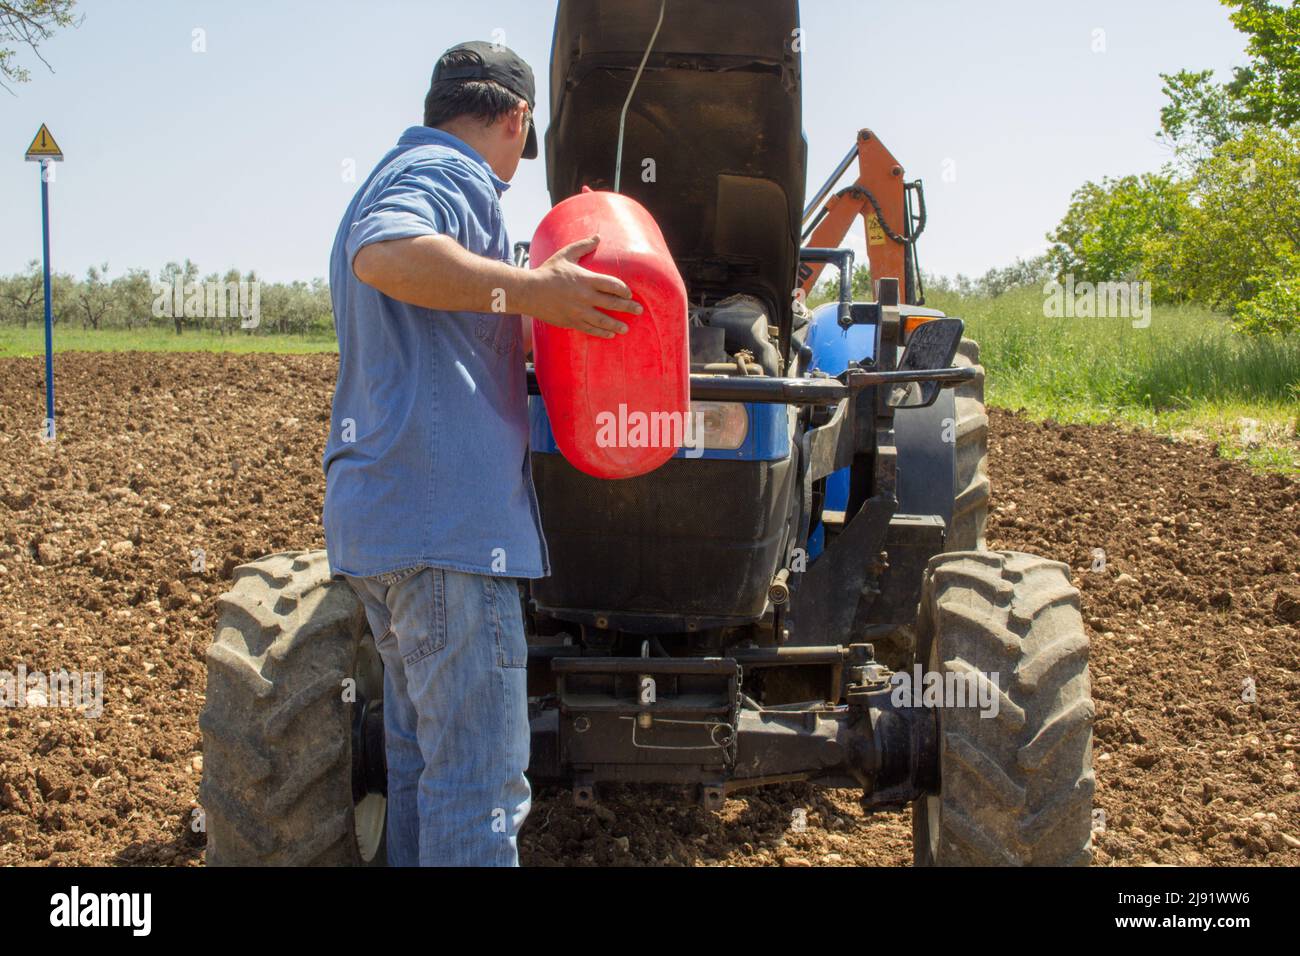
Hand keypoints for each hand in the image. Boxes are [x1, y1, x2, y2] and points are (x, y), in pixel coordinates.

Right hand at [525, 235, 640, 337]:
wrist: (528, 291)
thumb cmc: (547, 271)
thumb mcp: (565, 255)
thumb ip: (583, 246)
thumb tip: (598, 237)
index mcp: (585, 279)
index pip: (612, 285)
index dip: (623, 290)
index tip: (629, 293)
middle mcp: (584, 297)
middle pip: (612, 303)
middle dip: (628, 308)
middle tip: (639, 311)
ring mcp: (578, 311)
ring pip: (603, 321)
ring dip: (616, 325)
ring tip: (626, 328)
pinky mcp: (571, 322)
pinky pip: (590, 329)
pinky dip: (601, 333)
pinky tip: (610, 334)